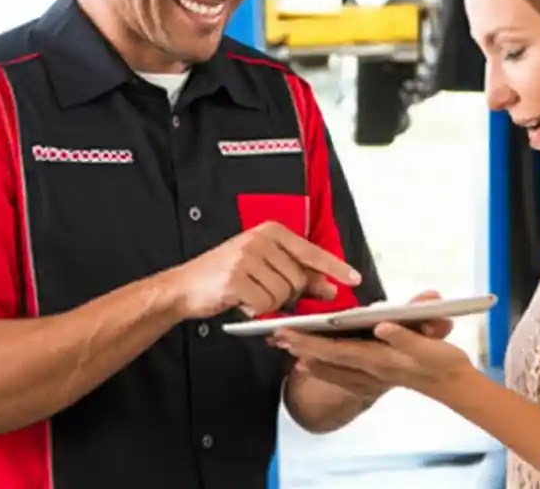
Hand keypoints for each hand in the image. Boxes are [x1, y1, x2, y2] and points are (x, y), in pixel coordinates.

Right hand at [163, 221, 361, 319]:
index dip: (334, 267)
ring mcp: (247, 257)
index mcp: (270, 231)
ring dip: (270, 302)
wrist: (185, 286)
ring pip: (283, 293)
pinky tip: (240, 301)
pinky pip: (264, 304)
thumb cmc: (227, 276)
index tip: (354, 278)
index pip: (311, 250)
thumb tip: (330, 287)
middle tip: (265, 293)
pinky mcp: (235, 279)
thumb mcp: (265, 268)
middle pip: (298, 278)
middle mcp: (260, 240)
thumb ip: (299, 276)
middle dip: (288, 294)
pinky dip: (255, 309)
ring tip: (249, 294)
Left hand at [272, 291, 472, 399]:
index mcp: (381, 359)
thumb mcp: (433, 344)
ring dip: (307, 357)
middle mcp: (371, 372)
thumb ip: (407, 337)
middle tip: (276, 335)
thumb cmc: (443, 361)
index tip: (291, 333)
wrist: (453, 386)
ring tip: (283, 345)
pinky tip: (305, 364)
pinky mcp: (372, 380)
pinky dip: (321, 369)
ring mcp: (370, 378)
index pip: (339, 350)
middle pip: (329, 358)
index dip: (313, 341)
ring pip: (331, 368)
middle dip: (301, 346)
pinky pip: (340, 376)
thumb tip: (383, 326)